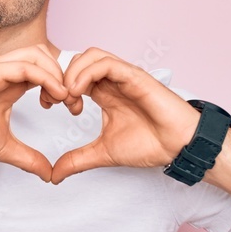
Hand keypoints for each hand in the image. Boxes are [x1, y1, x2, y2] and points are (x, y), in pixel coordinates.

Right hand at [0, 44, 68, 181]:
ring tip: (66, 99)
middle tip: (74, 104)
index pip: (46, 71)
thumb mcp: (4, 148)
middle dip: (66, 76)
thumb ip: (28, 158)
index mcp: (11, 84)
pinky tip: (54, 96)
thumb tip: (48, 174)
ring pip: (38, 54)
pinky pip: (25, 66)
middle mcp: (6, 71)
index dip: (65, 86)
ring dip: (57, 74)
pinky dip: (45, 77)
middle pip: (47, 56)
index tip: (74, 109)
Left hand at [50, 48, 201, 184]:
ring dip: (73, 72)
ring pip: (91, 55)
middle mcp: (113, 81)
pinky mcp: (135, 77)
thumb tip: (54, 176)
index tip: (52, 107)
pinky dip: (87, 73)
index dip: (57, 87)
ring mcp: (124, 77)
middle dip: (61, 77)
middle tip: (56, 101)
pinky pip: (107, 63)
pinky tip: (79, 92)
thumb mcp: (103, 153)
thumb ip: (78, 160)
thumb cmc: (150, 144)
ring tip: (68, 96)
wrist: (178, 146)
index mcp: (105, 93)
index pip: (74, 76)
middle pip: (78, 60)